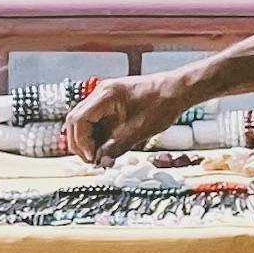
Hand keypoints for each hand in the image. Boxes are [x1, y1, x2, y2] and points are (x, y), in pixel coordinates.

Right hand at [64, 72, 189, 165]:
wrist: (177, 90)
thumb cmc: (162, 105)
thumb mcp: (139, 130)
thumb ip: (116, 147)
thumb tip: (100, 162)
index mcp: (105, 95)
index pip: (79, 119)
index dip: (81, 142)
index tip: (92, 158)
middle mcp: (101, 94)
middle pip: (76, 120)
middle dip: (80, 143)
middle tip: (92, 161)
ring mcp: (105, 99)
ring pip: (84, 123)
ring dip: (88, 141)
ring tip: (99, 158)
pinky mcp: (111, 106)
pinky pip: (96, 123)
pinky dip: (97, 137)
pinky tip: (105, 150)